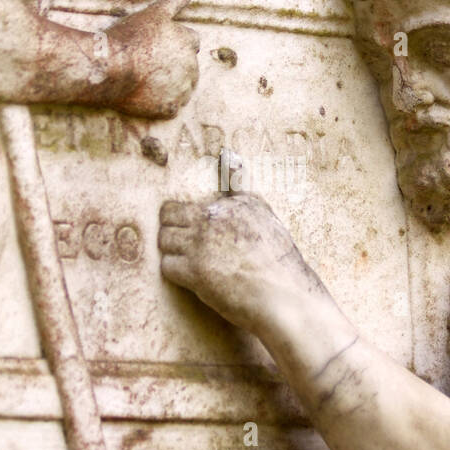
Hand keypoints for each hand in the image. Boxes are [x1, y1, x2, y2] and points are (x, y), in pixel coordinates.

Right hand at [107, 0, 199, 118]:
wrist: (110, 68)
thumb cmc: (129, 37)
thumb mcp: (154, 12)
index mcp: (188, 43)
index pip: (191, 41)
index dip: (174, 42)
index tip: (156, 44)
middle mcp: (190, 67)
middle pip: (188, 66)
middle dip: (174, 64)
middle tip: (147, 62)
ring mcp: (180, 90)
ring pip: (182, 88)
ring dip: (170, 84)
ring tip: (145, 79)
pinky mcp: (168, 109)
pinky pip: (170, 108)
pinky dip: (161, 104)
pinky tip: (144, 96)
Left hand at [158, 194, 319, 333]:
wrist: (285, 295)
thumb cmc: (278, 260)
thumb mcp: (263, 213)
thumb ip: (239, 186)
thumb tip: (228, 154)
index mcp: (231, 204)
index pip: (184, 203)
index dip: (180, 218)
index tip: (187, 230)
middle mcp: (214, 219)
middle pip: (168, 217)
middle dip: (172, 232)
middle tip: (185, 248)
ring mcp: (202, 245)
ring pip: (164, 240)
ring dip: (172, 252)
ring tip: (190, 263)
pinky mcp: (196, 271)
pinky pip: (167, 266)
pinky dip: (175, 273)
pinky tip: (192, 278)